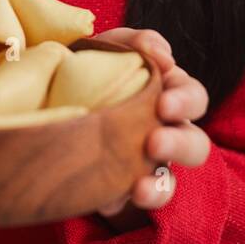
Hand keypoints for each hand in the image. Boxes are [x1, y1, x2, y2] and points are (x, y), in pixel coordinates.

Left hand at [89, 27, 210, 232]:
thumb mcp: (103, 51)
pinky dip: (137, 199)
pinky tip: (117, 198)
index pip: (191, 95)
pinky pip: (147, 201)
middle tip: (154, 141)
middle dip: (179, 143)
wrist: (49, 114)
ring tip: (141, 183)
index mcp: (165, 96)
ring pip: (174, 179)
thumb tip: (160, 52)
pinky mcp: (130, 191)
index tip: (163, 96)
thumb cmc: (86, 75)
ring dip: (160, 182)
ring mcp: (151, 165)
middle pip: (195, 142)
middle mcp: (165, 132)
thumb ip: (131, 42)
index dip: (184, 98)